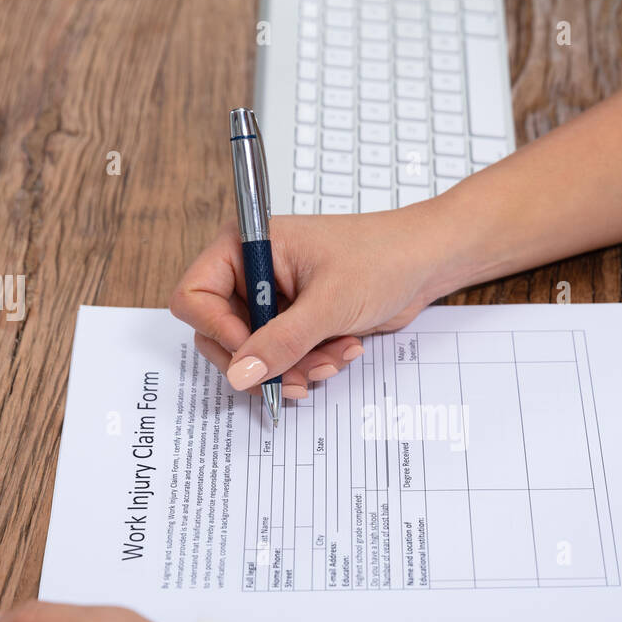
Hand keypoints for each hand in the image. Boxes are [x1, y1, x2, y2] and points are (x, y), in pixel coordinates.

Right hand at [170, 202, 455, 397]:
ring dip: (293, 368)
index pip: (195, 297)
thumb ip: (282, 341)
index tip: (254, 355)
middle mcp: (252, 272)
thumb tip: (241, 375)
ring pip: (255, 355)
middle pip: (220, 335)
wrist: (426, 262)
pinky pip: (283, 358)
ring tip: (332, 359)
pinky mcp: (295, 322)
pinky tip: (342, 351)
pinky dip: (310, 365)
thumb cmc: (383, 258)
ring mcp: (273, 299)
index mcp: (246, 245)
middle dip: (263, 361)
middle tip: (298, 375)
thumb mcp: (330, 303)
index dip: (219, 332)